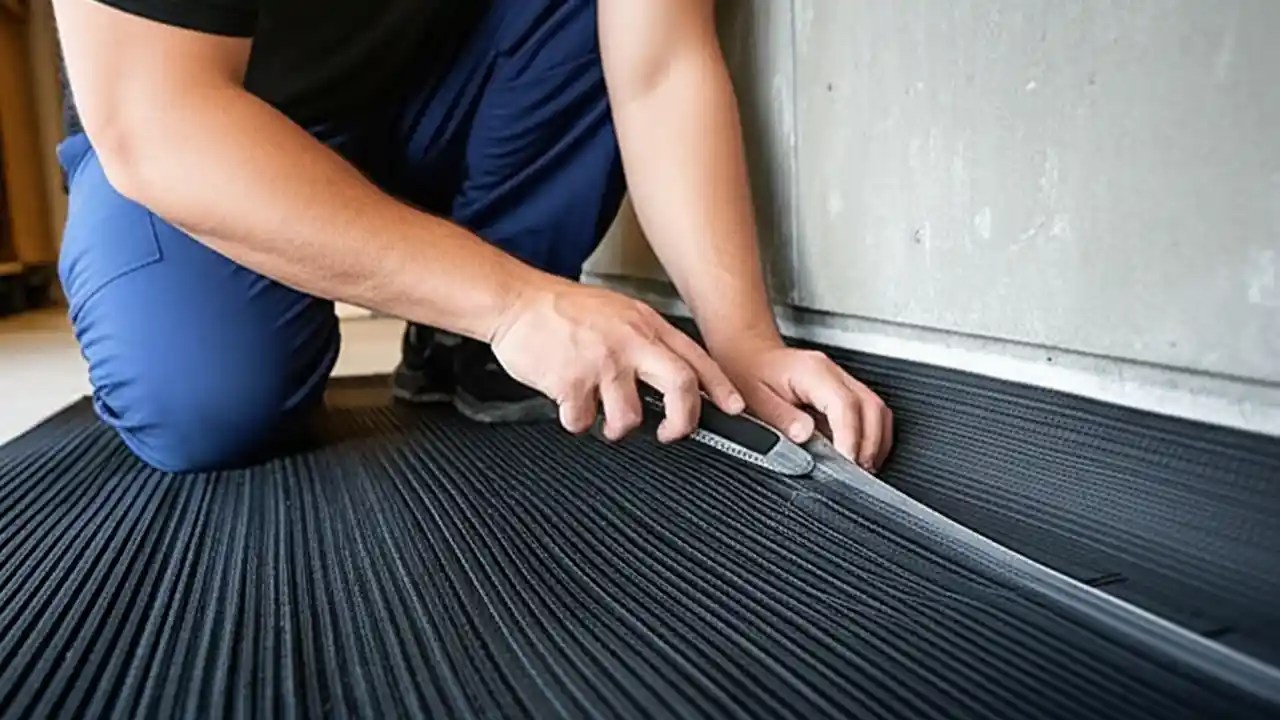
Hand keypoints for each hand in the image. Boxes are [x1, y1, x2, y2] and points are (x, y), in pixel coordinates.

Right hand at [490, 280, 744, 441]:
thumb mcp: (619, 312)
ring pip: (631, 417)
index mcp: (645, 324)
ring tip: (606, 420)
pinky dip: (577, 422)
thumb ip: (647, 341)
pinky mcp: (571, 382)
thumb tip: (675, 376)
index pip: (695, 359)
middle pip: (680, 386)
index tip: (734, 408)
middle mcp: (629, 342)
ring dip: (619, 428)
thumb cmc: (562, 310)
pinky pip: (583, 421)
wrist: (516, 301)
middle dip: (683, 420)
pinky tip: (569, 404)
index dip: (720, 388)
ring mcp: (602, 362)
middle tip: (671, 433)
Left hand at [712, 339, 893, 471]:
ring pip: (877, 409)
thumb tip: (805, 436)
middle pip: (871, 406)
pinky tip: (860, 453)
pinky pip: (870, 412)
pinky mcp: (844, 390)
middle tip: (858, 472)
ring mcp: (842, 380)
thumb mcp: (755, 398)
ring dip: (875, 440)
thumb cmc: (749, 373)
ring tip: (862, 467)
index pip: (844, 405)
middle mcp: (833, 373)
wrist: (749, 354)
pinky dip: (871, 435)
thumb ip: (782, 418)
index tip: (847, 462)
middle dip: (870, 443)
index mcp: (812, 371)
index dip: (850, 436)